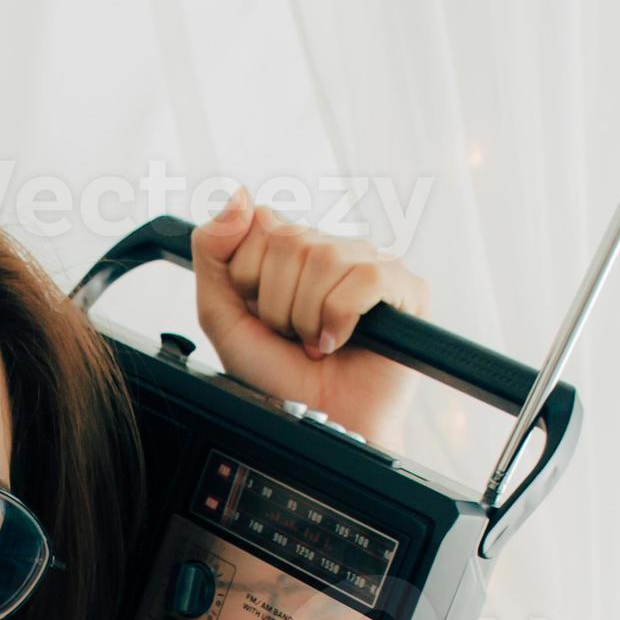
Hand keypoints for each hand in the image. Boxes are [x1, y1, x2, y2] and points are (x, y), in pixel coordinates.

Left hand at [191, 189, 433, 456]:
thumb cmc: (276, 378)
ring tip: (314, 343)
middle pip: (288, 241)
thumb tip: (239, 195)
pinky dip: (340, 318)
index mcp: (292, 249)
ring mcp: (371, 265)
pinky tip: (339, 342)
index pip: (260, 221)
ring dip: (307, 316)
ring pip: (323, 258)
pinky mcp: (406, 289)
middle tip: (290, 336)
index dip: (249, 276)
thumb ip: (213, 252)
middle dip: (276, 303)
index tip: (259, 313)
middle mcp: (333, 249)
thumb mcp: (224, 315)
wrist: (316, 425)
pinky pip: (363, 279)